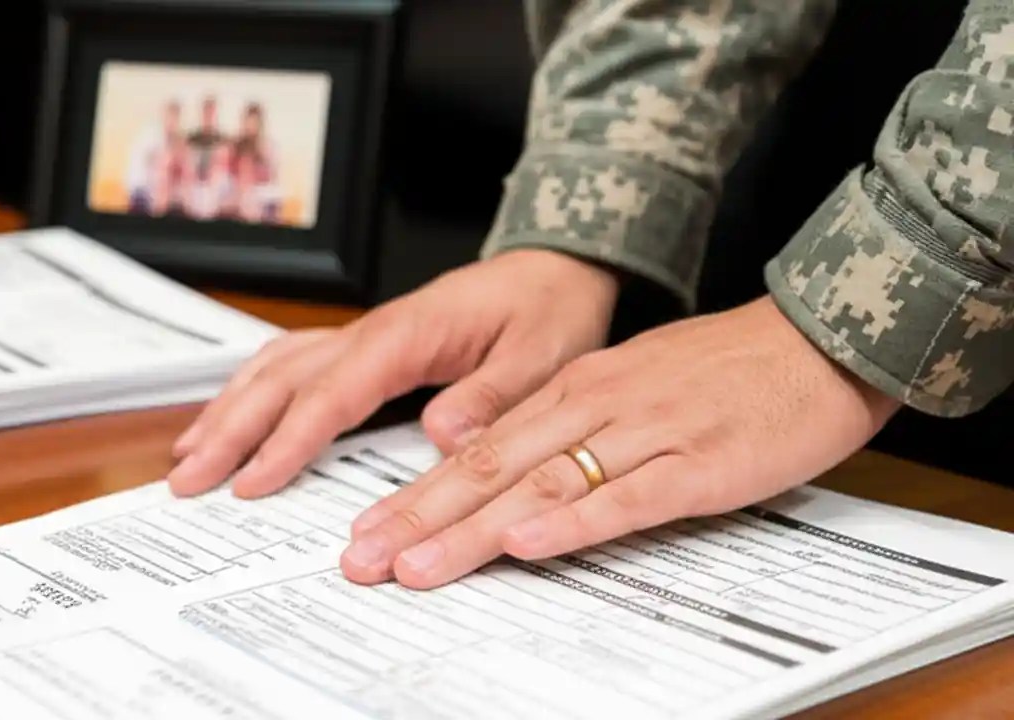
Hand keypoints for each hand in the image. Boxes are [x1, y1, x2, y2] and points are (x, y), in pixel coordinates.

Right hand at [167, 249, 619, 497]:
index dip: (288, 439)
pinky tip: (232, 412)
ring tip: (188, 456)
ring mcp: (363, 336)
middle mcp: (372, 333)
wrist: (554, 267)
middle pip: (282, 380)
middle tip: (188, 480)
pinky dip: (253, 389)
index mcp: (406, 335)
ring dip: (228, 410)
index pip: (332, 392)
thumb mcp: (539, 356)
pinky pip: (294, 362)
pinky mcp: (367, 346)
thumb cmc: (546, 308)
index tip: (254, 481)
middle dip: (231, 430)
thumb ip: (490, 396)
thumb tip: (441, 436)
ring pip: (275, 368)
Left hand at [340, 296, 900, 588]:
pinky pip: (627, 497)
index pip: (477, 450)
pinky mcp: (697, 463)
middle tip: (362, 560)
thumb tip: (512, 476)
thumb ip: (571, 427)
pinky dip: (573, 522)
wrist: (813, 340)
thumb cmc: (723, 368)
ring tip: (417, 567)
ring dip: (472, 530)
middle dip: (418, 519)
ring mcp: (644, 433)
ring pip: (541, 485)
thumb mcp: (629, 385)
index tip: (367, 530)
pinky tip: (529, 544)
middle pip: (489, 468)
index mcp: (574, 390)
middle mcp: (595, 406)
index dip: (417, 496)